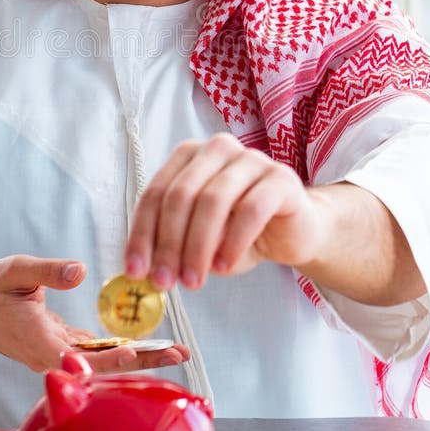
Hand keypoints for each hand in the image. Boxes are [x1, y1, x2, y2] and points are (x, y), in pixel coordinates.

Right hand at [0, 254, 188, 372]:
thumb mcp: (15, 270)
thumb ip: (47, 271)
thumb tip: (80, 271)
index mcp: (34, 336)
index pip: (69, 356)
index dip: (98, 360)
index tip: (126, 355)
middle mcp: (50, 355)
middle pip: (97, 367)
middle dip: (137, 362)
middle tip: (173, 354)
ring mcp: (60, 357)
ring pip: (103, 364)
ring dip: (140, 360)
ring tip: (176, 353)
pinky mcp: (67, 351)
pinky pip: (100, 356)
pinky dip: (126, 353)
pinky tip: (152, 348)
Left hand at [124, 133, 323, 289]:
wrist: (294, 231)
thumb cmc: (239, 230)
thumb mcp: (199, 239)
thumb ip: (172, 245)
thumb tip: (143, 270)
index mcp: (191, 155)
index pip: (156, 192)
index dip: (142, 233)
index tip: (135, 271)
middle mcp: (218, 149)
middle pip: (181, 194)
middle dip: (168, 243)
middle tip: (164, 281)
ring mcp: (252, 159)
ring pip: (213, 200)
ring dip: (198, 246)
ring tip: (193, 280)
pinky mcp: (281, 179)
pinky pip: (252, 209)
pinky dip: (233, 241)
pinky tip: (225, 266)